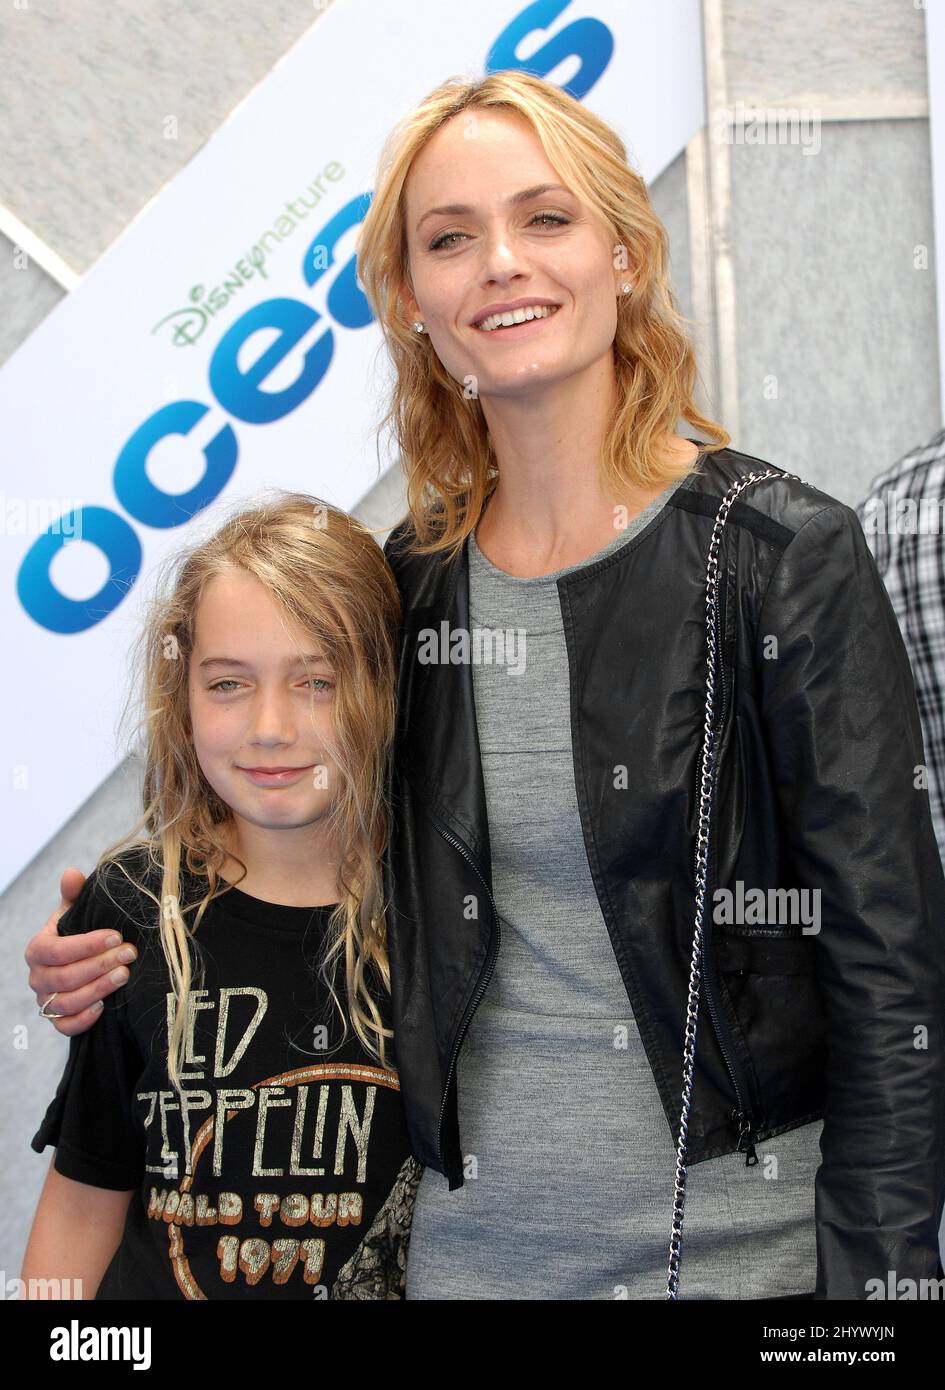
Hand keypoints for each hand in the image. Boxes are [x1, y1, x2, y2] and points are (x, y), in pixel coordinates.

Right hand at [25, 867, 137, 1036]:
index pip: (57, 950)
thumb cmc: (79, 935)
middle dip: (99, 965)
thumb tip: (72, 873)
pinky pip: (66, 1026)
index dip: (86, 944)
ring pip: (68, 1002)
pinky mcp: (58, 1021)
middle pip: (65, 977)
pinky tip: (105, 1007)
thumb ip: (74, 895)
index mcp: (38, 950)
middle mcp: (38, 978)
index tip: (116, 935)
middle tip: (129, 953)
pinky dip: (84, 1019)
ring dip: (98, 989)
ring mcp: (47, 1002)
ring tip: (125, 974)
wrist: (80, 964)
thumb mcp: (76, 913)